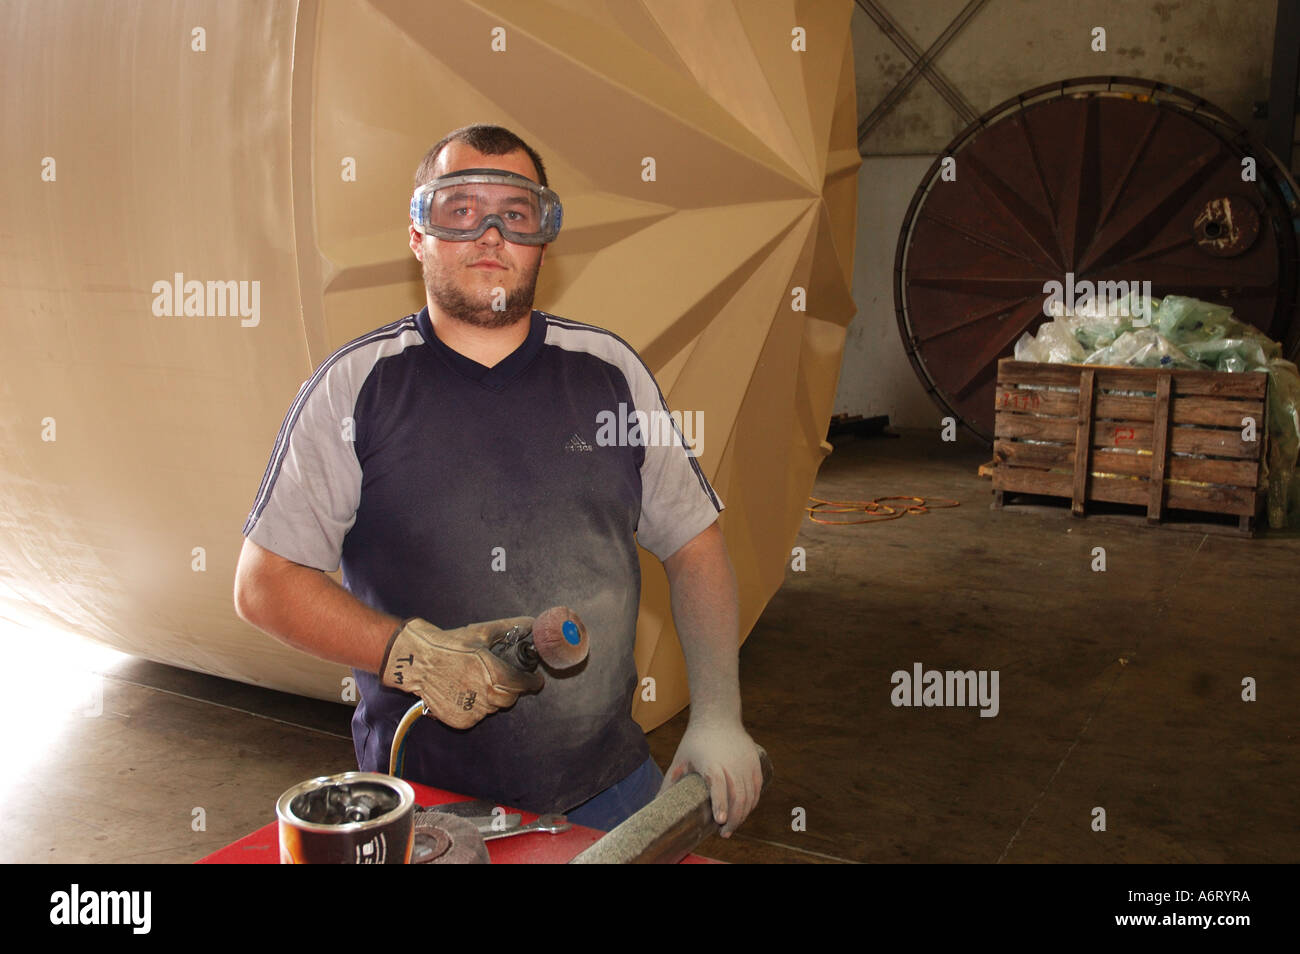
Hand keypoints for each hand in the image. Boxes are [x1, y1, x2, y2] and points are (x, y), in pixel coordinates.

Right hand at [379, 616, 543, 728]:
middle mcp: (488, 697)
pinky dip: (475, 706)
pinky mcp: (461, 721)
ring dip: (491, 697)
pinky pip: (477, 716)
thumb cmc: (450, 646)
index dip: (532, 681)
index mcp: (497, 676)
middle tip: (499, 676)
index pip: (526, 685)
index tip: (534, 679)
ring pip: (494, 707)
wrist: (418, 662)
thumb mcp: (482, 633)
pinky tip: (464, 691)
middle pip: (511, 698)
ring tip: (476, 681)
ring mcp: (474, 711)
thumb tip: (531, 623)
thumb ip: (510, 628)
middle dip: (510, 688)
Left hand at [660, 718, 762, 836]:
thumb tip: (654, 804)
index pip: (719, 786)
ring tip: (732, 826)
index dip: (721, 804)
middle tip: (724, 833)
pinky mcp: (755, 762)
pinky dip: (752, 803)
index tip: (720, 821)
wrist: (718, 716)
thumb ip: (669, 782)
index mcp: (711, 763)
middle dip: (733, 819)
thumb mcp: (680, 759)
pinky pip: (757, 788)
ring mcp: (745, 763)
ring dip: (743, 814)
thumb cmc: (696, 740)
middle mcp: (732, 764)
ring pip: (749, 795)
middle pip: (738, 797)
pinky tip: (744, 812)